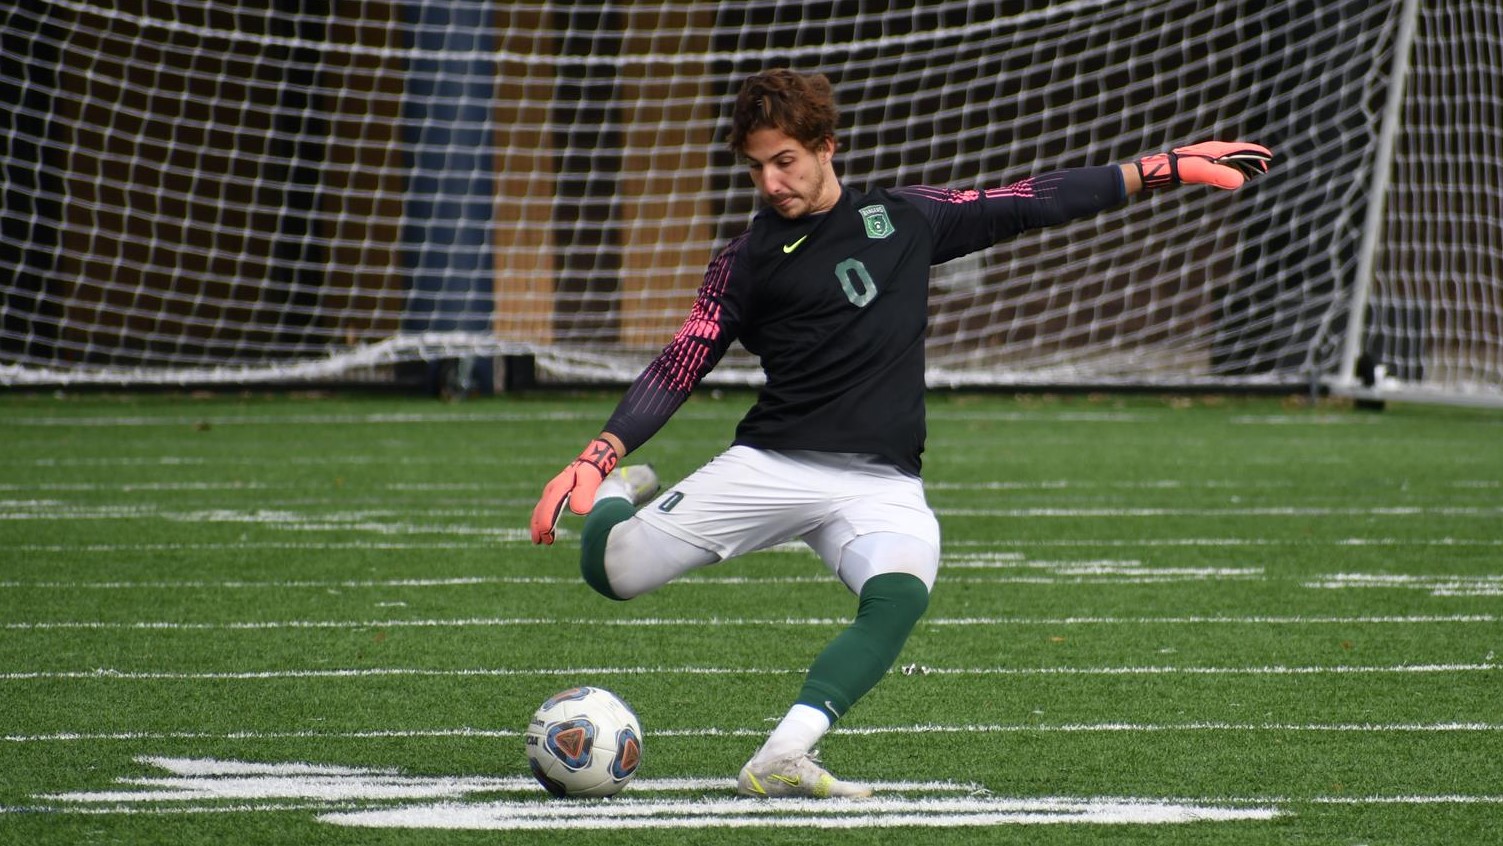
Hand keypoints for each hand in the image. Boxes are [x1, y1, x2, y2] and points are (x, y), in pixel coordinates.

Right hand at [530, 438, 619, 544]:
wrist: (594, 459)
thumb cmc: (592, 471)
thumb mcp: (590, 480)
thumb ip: (584, 493)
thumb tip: (578, 511)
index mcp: (558, 487)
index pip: (548, 508)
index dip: (546, 522)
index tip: (545, 536)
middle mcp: (552, 489)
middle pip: (540, 510)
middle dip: (538, 526)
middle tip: (539, 542)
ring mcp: (553, 490)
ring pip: (541, 509)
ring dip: (539, 524)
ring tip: (540, 540)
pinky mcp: (557, 493)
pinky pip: (546, 508)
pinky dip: (543, 519)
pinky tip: (548, 529)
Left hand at [1136, 141, 1271, 189]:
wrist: (1165, 167)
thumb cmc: (1183, 168)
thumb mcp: (1202, 172)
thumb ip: (1220, 176)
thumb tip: (1240, 182)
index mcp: (1219, 150)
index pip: (1242, 150)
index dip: (1256, 154)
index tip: (1269, 157)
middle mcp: (1215, 150)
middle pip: (1238, 153)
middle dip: (1252, 160)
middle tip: (1263, 169)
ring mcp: (1209, 155)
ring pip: (1231, 158)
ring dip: (1243, 165)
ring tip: (1252, 173)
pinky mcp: (1203, 162)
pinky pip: (1222, 163)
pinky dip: (1232, 168)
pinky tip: (1232, 175)